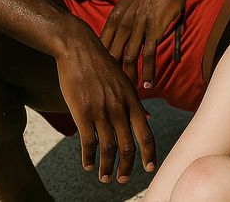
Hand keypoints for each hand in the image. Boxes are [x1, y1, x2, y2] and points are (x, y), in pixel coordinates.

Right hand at [55, 33, 156, 182]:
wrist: (79, 48)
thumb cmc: (101, 65)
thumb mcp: (124, 82)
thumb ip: (135, 103)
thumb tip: (148, 119)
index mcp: (132, 100)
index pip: (146, 133)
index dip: (149, 154)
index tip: (150, 169)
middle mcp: (120, 108)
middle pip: (128, 145)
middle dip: (127, 166)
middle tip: (123, 180)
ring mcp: (101, 111)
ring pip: (109, 147)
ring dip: (108, 166)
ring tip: (105, 177)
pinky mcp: (82, 112)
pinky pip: (88, 142)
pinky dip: (89, 157)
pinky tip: (88, 165)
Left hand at [101, 0, 190, 88]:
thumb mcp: (131, 2)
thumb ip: (125, 19)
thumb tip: (123, 34)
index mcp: (115, 16)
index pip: (103, 45)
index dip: (101, 64)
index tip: (101, 78)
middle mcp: (123, 22)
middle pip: (113, 55)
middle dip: (111, 76)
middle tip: (112, 93)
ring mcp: (138, 26)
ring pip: (129, 58)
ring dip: (129, 78)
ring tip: (130, 94)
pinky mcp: (154, 28)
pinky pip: (149, 54)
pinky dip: (148, 71)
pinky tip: (149, 84)